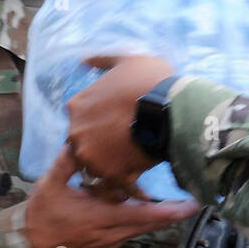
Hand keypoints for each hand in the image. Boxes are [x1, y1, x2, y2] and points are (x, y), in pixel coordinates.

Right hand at [23, 146, 199, 247]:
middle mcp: (110, 233)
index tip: (190, 205)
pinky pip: (131, 232)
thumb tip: (79, 139)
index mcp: (99, 217)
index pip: (142, 215)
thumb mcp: (51, 183)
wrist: (28, 245)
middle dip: (173, 215)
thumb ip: (67, 161)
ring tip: (181, 205)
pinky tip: (152, 210)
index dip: (168, 211)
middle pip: (150, 225)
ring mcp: (110, 242)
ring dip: (160, 218)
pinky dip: (144, 222)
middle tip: (196, 202)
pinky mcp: (107, 245)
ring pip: (142, 230)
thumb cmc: (41, 213)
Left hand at [65, 54, 173, 189]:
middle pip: (86, 146)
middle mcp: (77, 132)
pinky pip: (118, 186)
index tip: (120, 124)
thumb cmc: (151, 80)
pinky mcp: (110, 175)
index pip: (82, 122)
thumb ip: (103, 60)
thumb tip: (84, 61)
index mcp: (77, 106)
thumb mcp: (126, 60)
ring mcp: (92, 156)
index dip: (102, 124)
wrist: (172, 107)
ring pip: (99, 169)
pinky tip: (144, 187)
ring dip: (115, 169)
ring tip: (138, 166)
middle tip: (129, 145)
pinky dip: (130, 188)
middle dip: (104, 148)